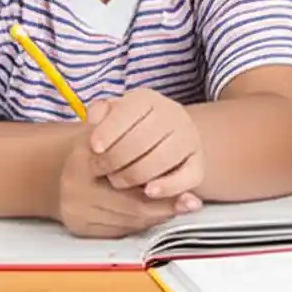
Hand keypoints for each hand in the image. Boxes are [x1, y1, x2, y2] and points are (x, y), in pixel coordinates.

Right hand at [54, 134, 201, 237]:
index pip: (130, 176)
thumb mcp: (110, 131)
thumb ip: (133, 132)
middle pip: (131, 205)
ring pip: (127, 221)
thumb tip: (154, 146)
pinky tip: (153, 214)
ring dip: (155, 216)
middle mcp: (75, 188)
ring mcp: (75, 210)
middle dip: (164, 207)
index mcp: (83, 160)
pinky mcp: (78, 227)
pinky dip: (139, 223)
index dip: (162, 184)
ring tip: (176, 209)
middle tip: (190, 205)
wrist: (57, 170)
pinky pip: (117, 230)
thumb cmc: (96, 147)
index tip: (188, 192)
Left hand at [87, 89, 204, 198]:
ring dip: (134, 175)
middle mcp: (173, 114)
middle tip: (100, 170)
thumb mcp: (111, 116)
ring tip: (117, 180)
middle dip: (116, 159)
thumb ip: (99, 114)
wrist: (162, 139)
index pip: (128, 113)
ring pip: (161, 159)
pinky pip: (187, 178)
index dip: (109, 131)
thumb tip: (94, 119)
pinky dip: (168, 186)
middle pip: (142, 139)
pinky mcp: (198, 164)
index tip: (94, 148)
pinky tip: (149, 191)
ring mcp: (189, 139)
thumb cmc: (127, 130)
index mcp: (147, 99)